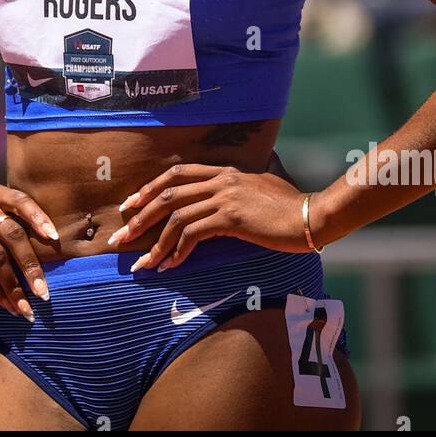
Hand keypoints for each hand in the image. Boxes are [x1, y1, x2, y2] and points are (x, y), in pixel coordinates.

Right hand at [0, 185, 59, 321]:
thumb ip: (9, 222)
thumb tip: (47, 252)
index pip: (21, 201)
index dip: (39, 218)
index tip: (55, 239)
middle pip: (12, 235)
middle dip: (30, 266)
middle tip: (44, 293)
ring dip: (13, 286)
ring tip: (25, 308)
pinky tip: (5, 303)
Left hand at [107, 164, 313, 271]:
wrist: (313, 216)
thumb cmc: (291, 208)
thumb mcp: (263, 188)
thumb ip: (242, 187)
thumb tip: (231, 194)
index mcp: (225, 171)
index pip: (176, 173)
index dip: (150, 188)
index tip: (131, 204)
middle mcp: (221, 180)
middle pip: (168, 193)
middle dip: (140, 215)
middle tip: (122, 235)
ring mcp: (225, 197)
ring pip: (176, 216)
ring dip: (155, 241)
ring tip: (142, 262)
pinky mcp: (231, 218)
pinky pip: (193, 234)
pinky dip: (178, 250)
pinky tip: (171, 265)